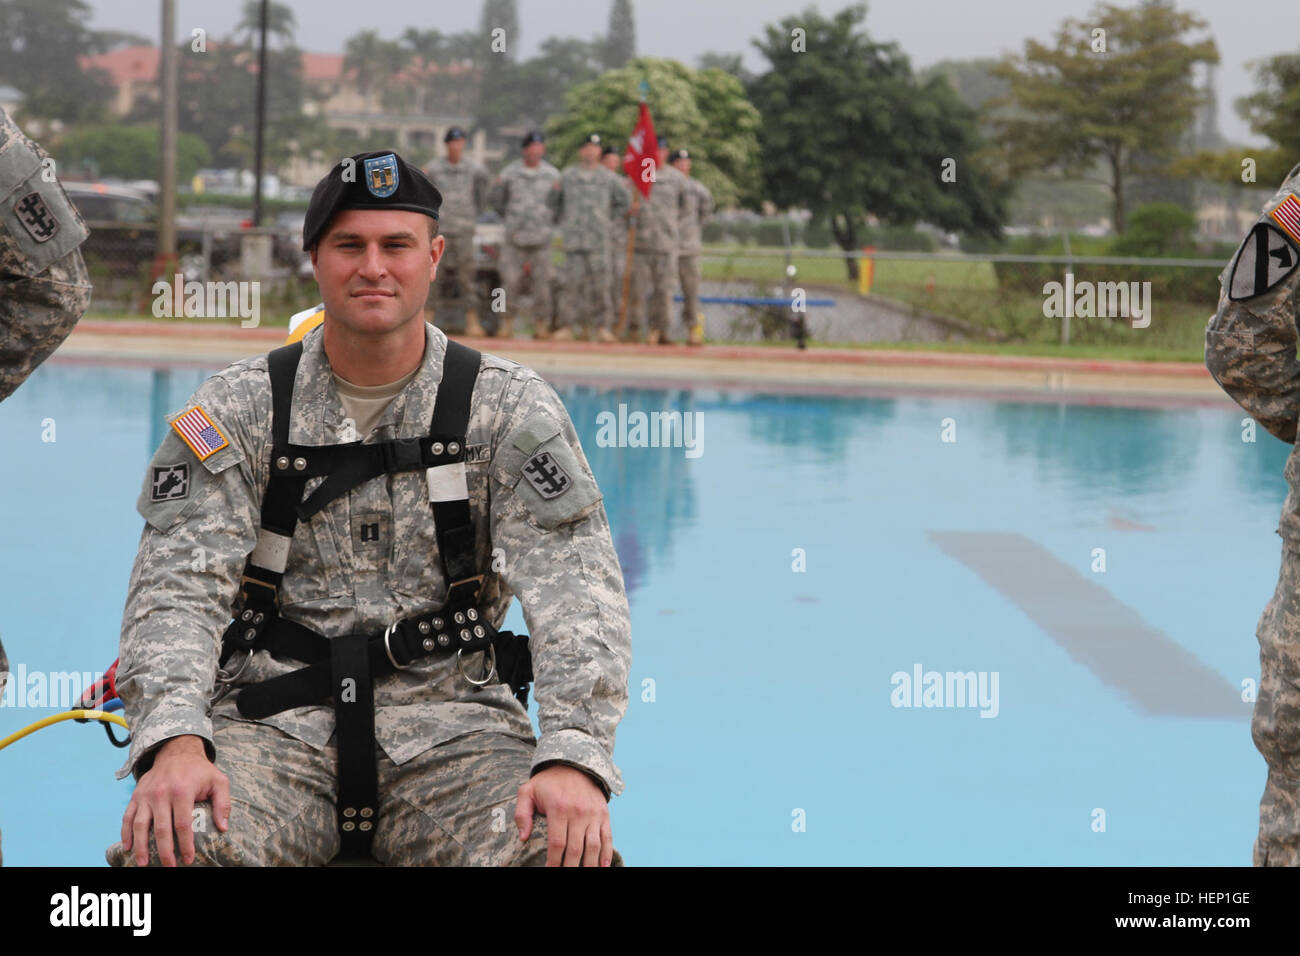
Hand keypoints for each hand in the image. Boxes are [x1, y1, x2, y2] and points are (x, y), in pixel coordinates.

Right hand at [120, 734, 229, 866]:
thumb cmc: (200, 770)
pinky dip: (125, 833)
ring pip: (140, 825)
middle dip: (165, 851)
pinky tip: (127, 847)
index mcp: (182, 791)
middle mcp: (161, 793)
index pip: (183, 824)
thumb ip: (222, 803)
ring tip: (143, 864)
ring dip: (140, 847)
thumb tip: (223, 828)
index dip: (185, 844)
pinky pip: (127, 816)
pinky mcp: (136, 795)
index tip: (189, 859)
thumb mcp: (218, 781)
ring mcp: (146, 795)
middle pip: (160, 829)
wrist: (177, 751)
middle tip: (170, 867)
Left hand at [514, 765, 612, 866]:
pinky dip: (606, 854)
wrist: (574, 764)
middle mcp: (578, 812)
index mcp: (558, 808)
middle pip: (575, 849)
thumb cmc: (547, 782)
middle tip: (564, 876)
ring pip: (593, 846)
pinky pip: (607, 837)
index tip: (549, 871)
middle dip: (569, 867)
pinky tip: (602, 867)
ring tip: (583, 874)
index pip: (557, 843)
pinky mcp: (603, 814)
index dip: (553, 862)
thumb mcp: (528, 791)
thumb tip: (523, 838)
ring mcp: (593, 814)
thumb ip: (522, 814)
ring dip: (588, 865)